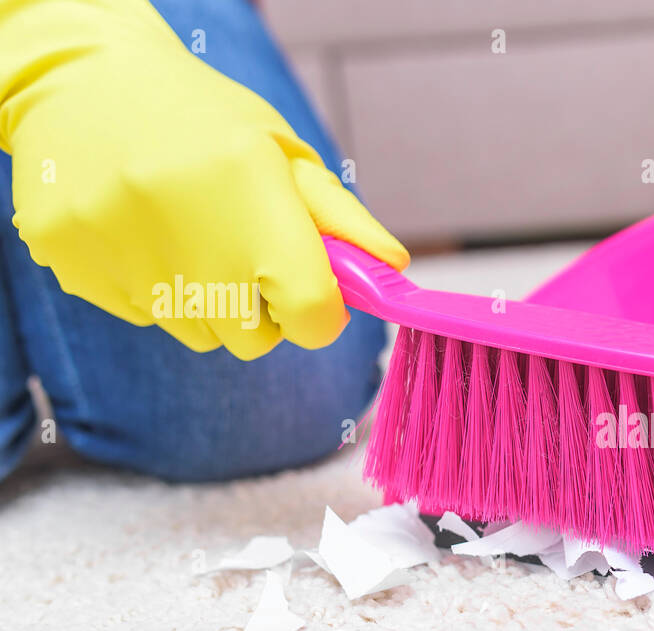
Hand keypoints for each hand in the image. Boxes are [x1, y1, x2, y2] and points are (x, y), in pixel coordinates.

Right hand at [0, 0, 407, 358]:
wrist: (80, 81)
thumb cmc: (201, 119)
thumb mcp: (281, 153)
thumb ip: (341, 221)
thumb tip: (392, 271)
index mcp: (252, 195)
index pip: (312, 314)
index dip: (319, 312)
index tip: (310, 290)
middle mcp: (189, 234)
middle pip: (254, 340)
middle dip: (261, 307)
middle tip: (239, 247)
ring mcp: (125, 256)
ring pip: (198, 335)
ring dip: (205, 301)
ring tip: (186, 232)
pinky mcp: (75, 267)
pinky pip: (142, 317)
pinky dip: (151, 286)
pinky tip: (141, 231)